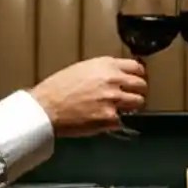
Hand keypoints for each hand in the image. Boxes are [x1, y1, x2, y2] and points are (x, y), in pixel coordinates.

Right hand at [30, 57, 146, 136]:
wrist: (46, 107)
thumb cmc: (57, 89)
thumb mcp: (82, 69)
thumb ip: (103, 71)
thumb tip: (117, 75)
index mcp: (106, 65)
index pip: (137, 67)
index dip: (138, 75)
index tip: (137, 80)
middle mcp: (113, 79)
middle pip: (142, 85)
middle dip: (137, 91)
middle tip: (131, 96)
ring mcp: (113, 99)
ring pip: (138, 103)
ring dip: (131, 107)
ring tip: (119, 109)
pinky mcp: (110, 117)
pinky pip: (122, 120)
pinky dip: (115, 122)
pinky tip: (103, 119)